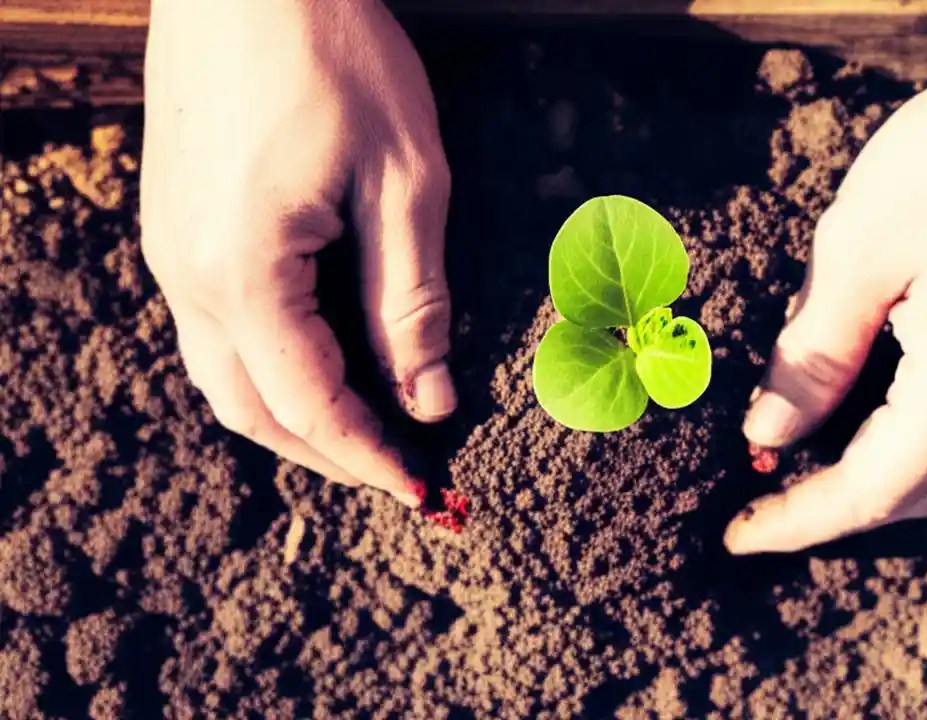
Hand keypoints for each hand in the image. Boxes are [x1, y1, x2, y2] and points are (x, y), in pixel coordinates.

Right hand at [141, 0, 452, 505]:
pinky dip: (271, 366)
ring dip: (295, 416)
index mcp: (243, 273)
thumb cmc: (333, 55)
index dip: (369, 455)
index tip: (423, 487)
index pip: (309, 405)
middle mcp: (186, 274)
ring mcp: (169, 248)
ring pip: (225, 375)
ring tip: (367, 427)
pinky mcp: (175, 223)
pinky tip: (322, 357)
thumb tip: (429, 400)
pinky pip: (214, 327)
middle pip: (251, 410)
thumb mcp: (404, 183)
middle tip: (397, 470)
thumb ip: (412, 303)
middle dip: (327, 453)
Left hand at [724, 66, 926, 553]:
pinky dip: (912, 440)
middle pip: (916, 492)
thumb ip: (812, 357)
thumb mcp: (857, 255)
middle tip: (763, 504)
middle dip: (835, 509)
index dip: (799, 520)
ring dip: (876, 478)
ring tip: (805, 468)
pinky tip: (869, 412)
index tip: (737, 535)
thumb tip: (768, 435)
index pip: (870, 491)